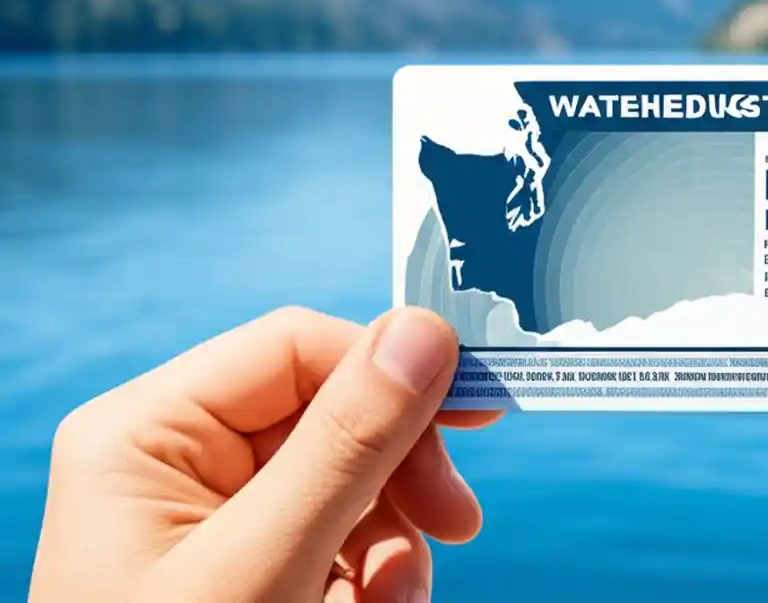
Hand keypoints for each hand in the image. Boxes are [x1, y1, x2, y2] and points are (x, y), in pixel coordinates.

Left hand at [30, 307, 499, 601]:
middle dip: (400, 473)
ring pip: (353, 481)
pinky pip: (345, 540)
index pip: (296, 348)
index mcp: (148, 432)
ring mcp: (220, 516)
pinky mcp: (258, 566)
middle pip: (334, 413)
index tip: (476, 405)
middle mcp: (182, 460)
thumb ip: (346, 445)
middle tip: (457, 524)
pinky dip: (375, 578)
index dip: (389, 369)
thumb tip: (424, 331)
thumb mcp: (265, 567)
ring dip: (393, 542)